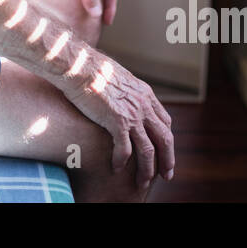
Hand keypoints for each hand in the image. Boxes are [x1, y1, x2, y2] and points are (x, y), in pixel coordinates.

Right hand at [62, 51, 174, 189]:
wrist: (79, 65)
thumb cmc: (90, 69)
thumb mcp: (117, 78)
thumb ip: (124, 92)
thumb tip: (120, 98)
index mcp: (145, 94)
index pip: (165, 122)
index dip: (166, 140)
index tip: (164, 152)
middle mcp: (143, 105)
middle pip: (165, 138)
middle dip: (167, 160)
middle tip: (167, 175)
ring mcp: (132, 113)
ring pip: (148, 149)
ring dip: (147, 169)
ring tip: (143, 182)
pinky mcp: (117, 121)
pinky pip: (125, 149)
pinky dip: (121, 161)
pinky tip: (116, 169)